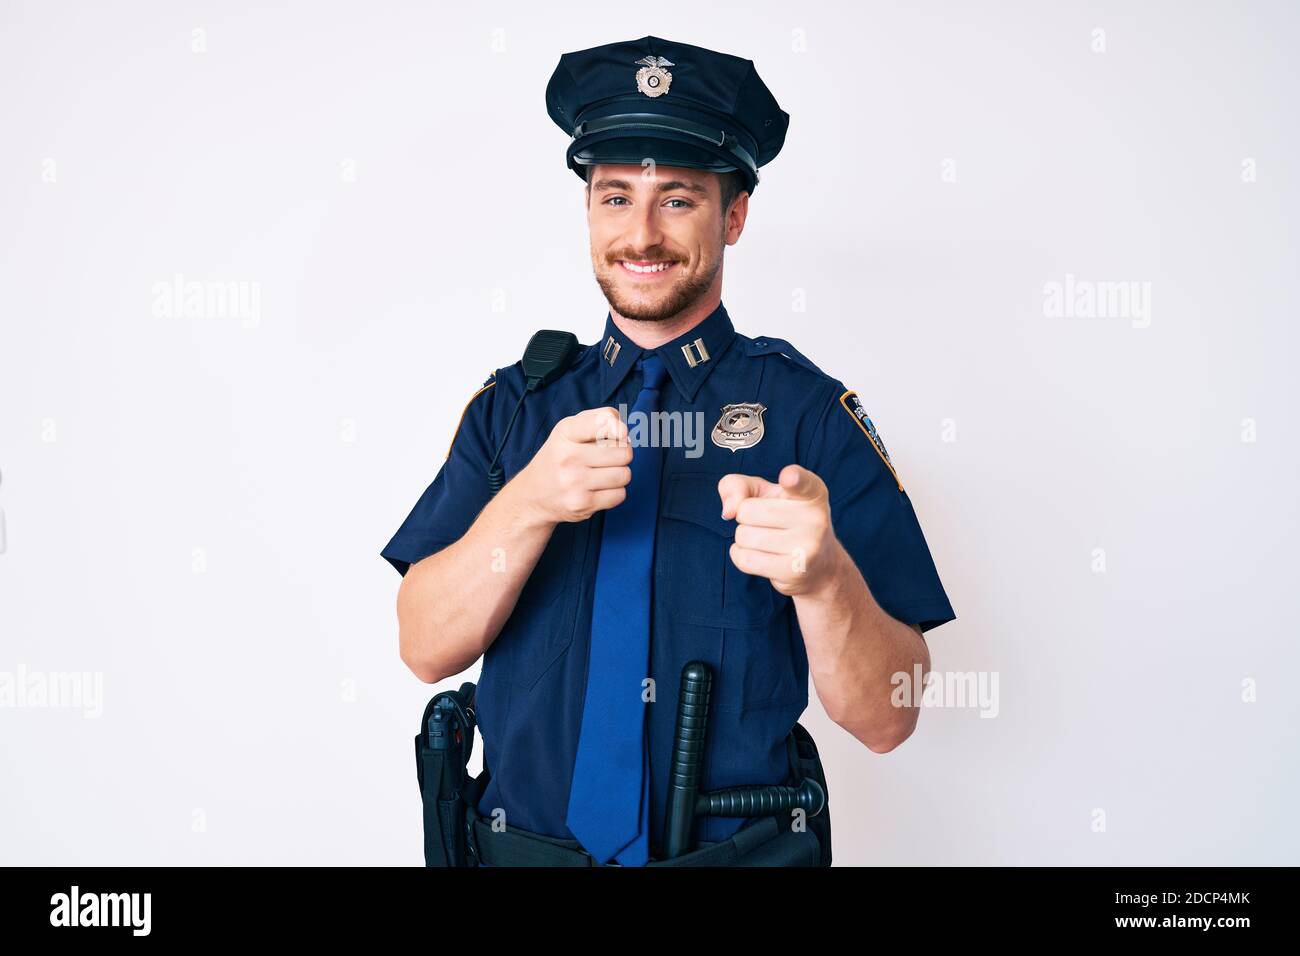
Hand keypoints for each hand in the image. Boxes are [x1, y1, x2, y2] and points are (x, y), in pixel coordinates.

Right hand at [513, 408, 633, 523]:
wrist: (533, 495)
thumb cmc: (559, 457)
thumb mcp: (570, 429)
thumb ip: (600, 418)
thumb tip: (624, 432)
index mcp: (565, 432)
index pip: (604, 423)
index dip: (619, 429)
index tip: (619, 434)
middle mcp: (568, 456)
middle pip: (623, 452)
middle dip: (622, 454)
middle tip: (609, 458)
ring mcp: (574, 482)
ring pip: (624, 475)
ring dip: (620, 475)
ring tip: (604, 474)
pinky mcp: (582, 505)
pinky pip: (619, 495)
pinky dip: (615, 493)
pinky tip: (599, 489)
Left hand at [718, 464, 841, 596]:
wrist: (819, 565)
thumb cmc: (784, 520)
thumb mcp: (764, 493)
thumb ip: (738, 486)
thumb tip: (729, 511)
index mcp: (812, 493)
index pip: (802, 482)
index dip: (793, 478)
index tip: (788, 477)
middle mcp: (815, 517)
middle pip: (748, 511)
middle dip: (744, 517)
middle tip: (765, 523)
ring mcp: (808, 547)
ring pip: (744, 536)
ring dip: (743, 539)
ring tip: (764, 540)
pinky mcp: (795, 572)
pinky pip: (746, 560)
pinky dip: (740, 555)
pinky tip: (756, 554)